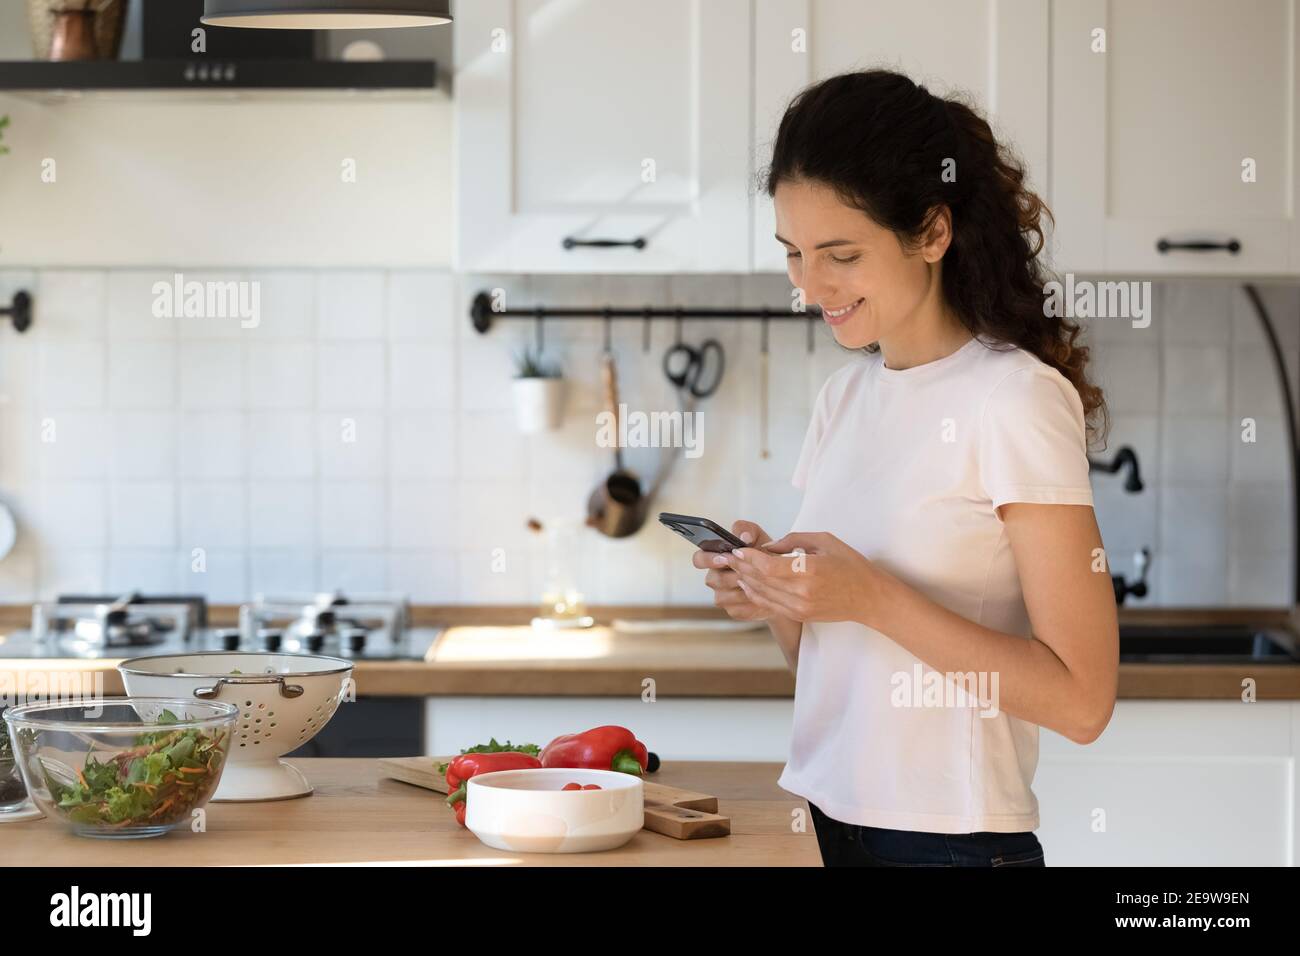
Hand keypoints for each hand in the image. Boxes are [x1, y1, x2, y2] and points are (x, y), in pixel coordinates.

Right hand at [692, 521, 773, 620]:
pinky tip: (761, 596)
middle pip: (710, 580)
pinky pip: (736, 609)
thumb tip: (744, 537)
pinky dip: (750, 602)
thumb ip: (747, 531)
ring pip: (723, 595)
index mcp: (715, 558)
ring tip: (758, 582)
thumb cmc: (763, 555)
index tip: (723, 557)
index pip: (699, 559)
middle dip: (726, 576)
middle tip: (741, 573)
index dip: (707, 559)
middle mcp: (715, 577)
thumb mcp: (758, 538)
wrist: (780, 580)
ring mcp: (722, 595)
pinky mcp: (734, 610)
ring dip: (741, 589)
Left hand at [724, 532, 882, 624]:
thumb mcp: (825, 541)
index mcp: (809, 571)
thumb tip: (767, 546)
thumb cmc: (850, 565)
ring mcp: (799, 607)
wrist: (869, 598)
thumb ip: (793, 540)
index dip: (748, 558)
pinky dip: (755, 594)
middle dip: (741, 567)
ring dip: (745, 580)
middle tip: (728, 556)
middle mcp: (801, 592)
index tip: (738, 549)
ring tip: (734, 568)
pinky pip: (770, 605)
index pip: (767, 566)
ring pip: (761, 594)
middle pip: (760, 580)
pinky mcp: (799, 615)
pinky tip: (748, 584)